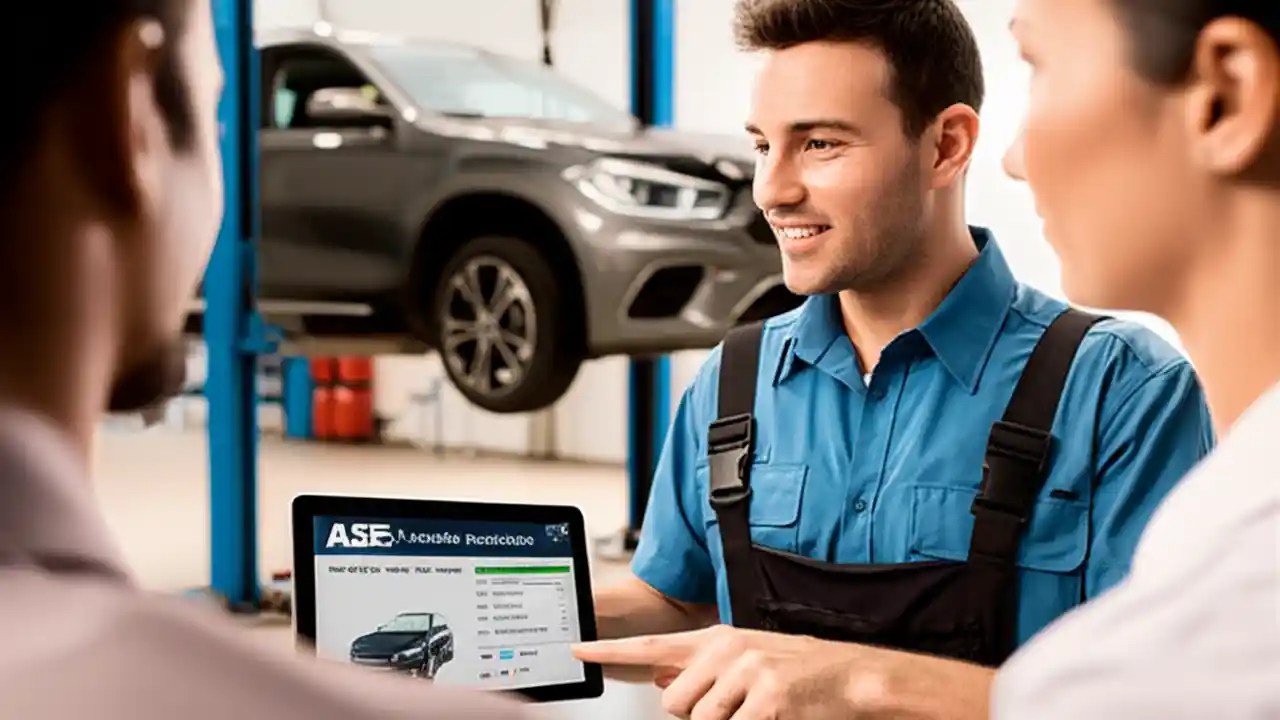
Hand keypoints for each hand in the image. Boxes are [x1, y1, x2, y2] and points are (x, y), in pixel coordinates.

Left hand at [572, 624, 873, 719]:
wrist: (847, 674)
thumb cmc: (793, 670)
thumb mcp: (742, 660)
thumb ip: (698, 668)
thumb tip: (658, 674)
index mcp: (716, 638)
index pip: (651, 644)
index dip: (610, 651)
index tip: (577, 650)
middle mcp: (727, 649)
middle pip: (674, 702)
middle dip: (695, 715)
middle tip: (732, 707)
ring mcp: (748, 673)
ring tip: (753, 711)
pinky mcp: (767, 698)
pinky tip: (768, 717)